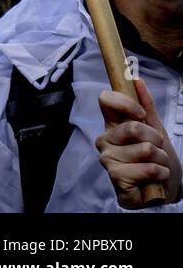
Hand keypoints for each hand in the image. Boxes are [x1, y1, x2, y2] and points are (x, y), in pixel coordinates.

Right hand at [96, 79, 180, 207]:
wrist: (162, 188)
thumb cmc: (155, 158)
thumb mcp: (155, 129)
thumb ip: (146, 106)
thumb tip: (136, 79)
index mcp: (112, 125)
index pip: (105, 100)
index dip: (126, 103)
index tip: (141, 115)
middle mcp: (105, 140)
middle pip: (133, 127)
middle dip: (156, 139)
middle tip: (157, 149)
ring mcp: (107, 158)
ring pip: (145, 149)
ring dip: (161, 159)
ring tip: (156, 165)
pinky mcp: (115, 176)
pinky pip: (147, 168)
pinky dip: (160, 172)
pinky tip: (155, 177)